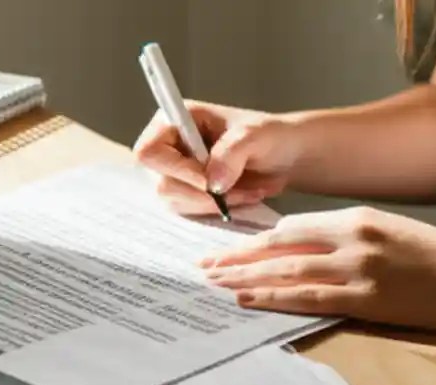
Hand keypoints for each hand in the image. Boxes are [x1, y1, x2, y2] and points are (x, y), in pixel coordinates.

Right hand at [133, 101, 303, 215]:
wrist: (286, 156)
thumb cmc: (270, 135)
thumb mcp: (255, 134)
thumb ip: (231, 152)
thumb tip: (211, 182)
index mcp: (174, 121)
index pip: (149, 152)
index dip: (175, 170)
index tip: (209, 180)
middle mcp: (168, 148)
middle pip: (161, 183)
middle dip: (201, 193)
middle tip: (237, 189)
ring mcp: (175, 174)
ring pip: (174, 202)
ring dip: (212, 203)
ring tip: (246, 191)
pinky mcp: (185, 195)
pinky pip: (189, 212)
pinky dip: (216, 210)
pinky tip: (240, 197)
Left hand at [199, 207, 435, 335]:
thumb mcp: (393, 236)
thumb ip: (350, 241)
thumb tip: (307, 257)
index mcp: (358, 218)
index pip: (293, 228)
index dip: (258, 241)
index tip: (233, 250)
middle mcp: (352, 238)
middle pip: (279, 246)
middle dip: (237, 256)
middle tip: (204, 265)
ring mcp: (358, 269)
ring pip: (285, 272)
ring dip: (245, 278)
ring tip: (214, 283)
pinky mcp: (366, 300)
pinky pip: (307, 299)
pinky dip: (272, 299)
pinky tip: (246, 300)